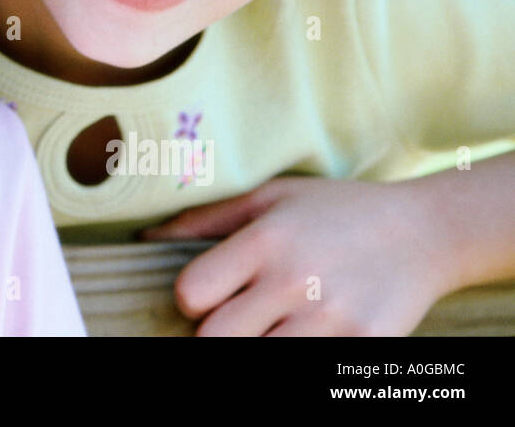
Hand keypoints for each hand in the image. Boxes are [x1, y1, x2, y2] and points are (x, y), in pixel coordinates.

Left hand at [142, 175, 451, 335]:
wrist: (425, 231)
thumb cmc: (335, 210)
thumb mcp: (270, 197)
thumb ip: (205, 220)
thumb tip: (144, 241)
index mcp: (265, 240)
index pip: (192, 293)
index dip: (194, 299)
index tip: (211, 295)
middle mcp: (295, 280)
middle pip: (217, 340)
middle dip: (219, 334)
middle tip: (240, 319)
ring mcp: (332, 318)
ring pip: (261, 361)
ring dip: (260, 348)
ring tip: (274, 327)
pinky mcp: (365, 345)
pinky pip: (309, 371)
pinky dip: (300, 358)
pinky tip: (309, 336)